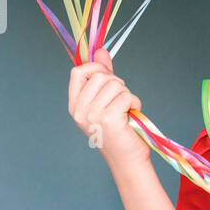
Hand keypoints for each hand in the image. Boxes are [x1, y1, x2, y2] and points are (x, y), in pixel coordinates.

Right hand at [67, 48, 148, 168]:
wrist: (127, 159)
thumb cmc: (119, 130)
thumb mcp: (107, 101)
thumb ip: (103, 76)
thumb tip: (101, 51)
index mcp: (75, 105)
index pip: (77, 72)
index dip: (96, 69)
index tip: (109, 78)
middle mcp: (79, 111)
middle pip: (100, 76)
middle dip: (117, 83)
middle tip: (122, 100)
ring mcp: (92, 115)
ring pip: (115, 84)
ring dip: (127, 95)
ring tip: (127, 110)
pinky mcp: (108, 119)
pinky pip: (125, 96)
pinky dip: (134, 103)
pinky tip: (131, 116)